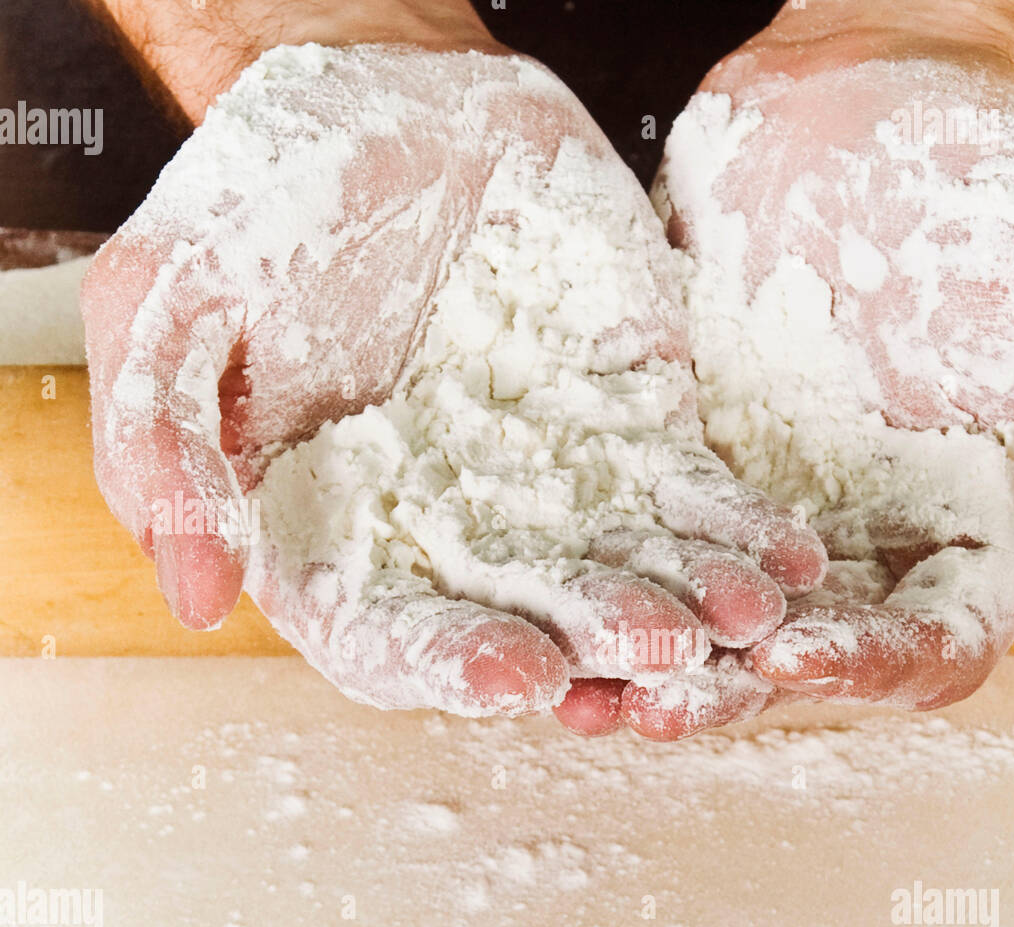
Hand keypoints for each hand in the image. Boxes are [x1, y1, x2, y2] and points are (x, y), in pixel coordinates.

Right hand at [83, 5, 824, 715]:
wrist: (380, 101)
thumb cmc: (257, 202)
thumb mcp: (169, 304)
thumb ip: (167, 449)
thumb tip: (199, 599)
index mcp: (340, 533)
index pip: (394, 633)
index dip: (452, 664)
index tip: (517, 677)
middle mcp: (454, 535)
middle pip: (529, 618)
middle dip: (596, 640)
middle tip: (657, 650)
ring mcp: (553, 488)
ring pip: (625, 572)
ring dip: (688, 603)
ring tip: (745, 614)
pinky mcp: (633, 426)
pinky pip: (692, 494)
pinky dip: (738, 530)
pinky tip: (786, 563)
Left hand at [596, 1, 1013, 737]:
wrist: (858, 91)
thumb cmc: (997, 179)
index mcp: (979, 527)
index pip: (933, 640)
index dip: (868, 663)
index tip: (790, 656)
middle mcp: (876, 542)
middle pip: (810, 658)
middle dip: (732, 688)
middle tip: (652, 707)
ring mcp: (782, 512)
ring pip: (718, 620)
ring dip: (653, 662)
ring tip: (570, 686)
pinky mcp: (698, 471)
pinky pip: (650, 545)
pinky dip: (604, 578)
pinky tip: (539, 601)